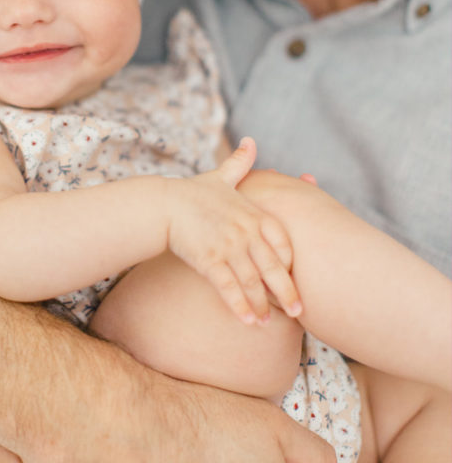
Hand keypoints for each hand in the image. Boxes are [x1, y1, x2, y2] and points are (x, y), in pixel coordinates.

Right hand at [169, 137, 301, 322]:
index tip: (294, 279)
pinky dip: (241, 306)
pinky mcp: (209, 260)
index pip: (282, 243)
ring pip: (253, 282)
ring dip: (262, 305)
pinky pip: (230, 288)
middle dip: (287, 292)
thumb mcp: (221, 177)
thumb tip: (251, 141)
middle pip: (273, 267)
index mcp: (253, 214)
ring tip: (268, 322)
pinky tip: (249, 322)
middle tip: (299, 312)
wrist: (162, 205)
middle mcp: (245, 231)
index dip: (289, 264)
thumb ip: (240, 163)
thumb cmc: (192, 192)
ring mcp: (228, 247)